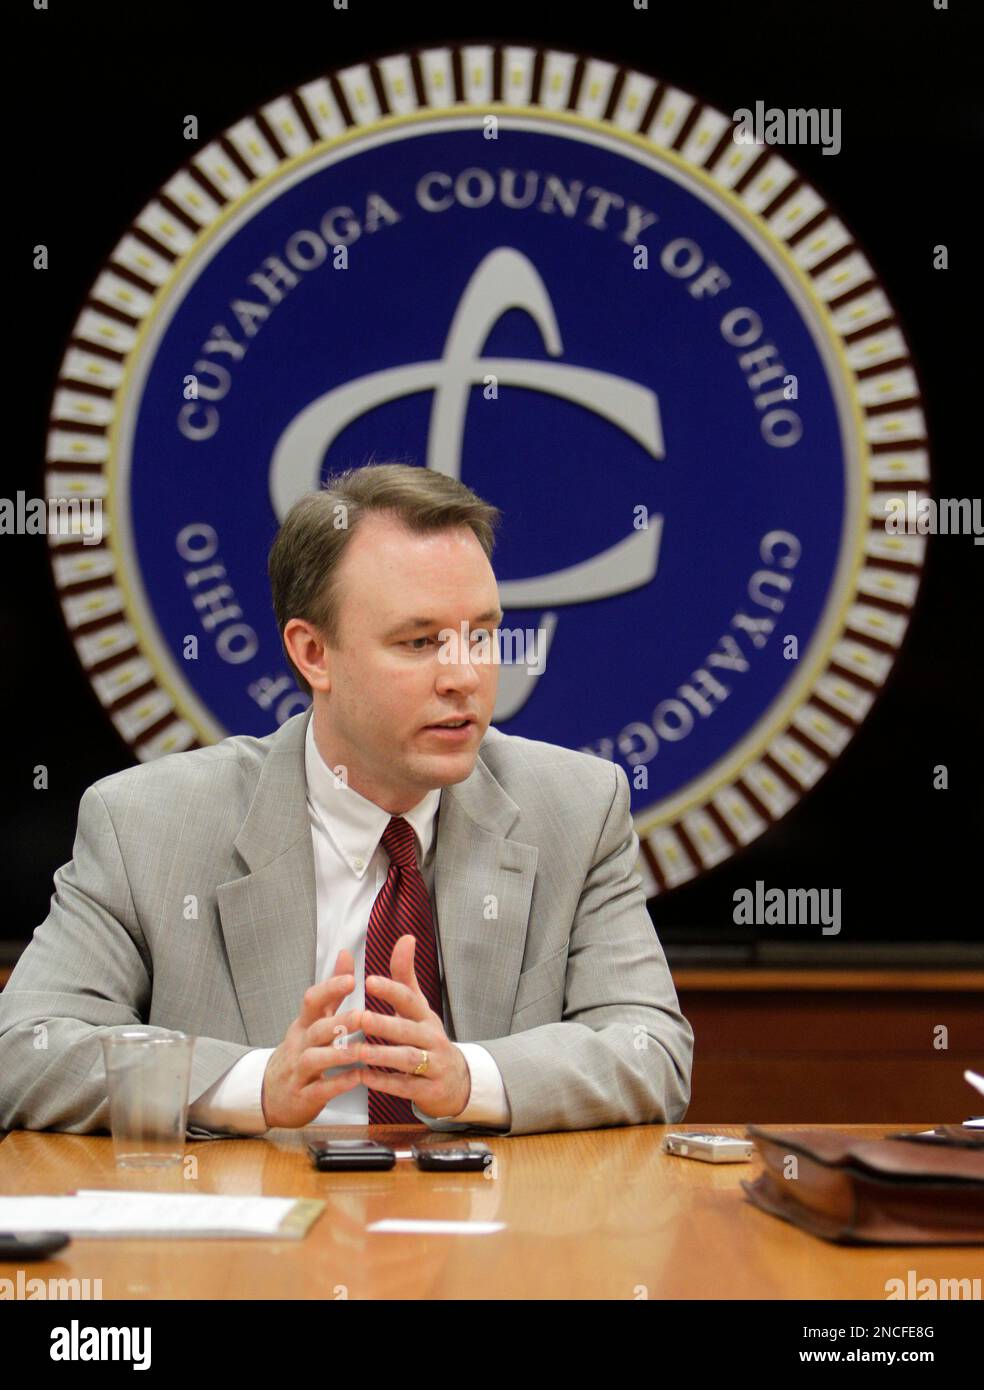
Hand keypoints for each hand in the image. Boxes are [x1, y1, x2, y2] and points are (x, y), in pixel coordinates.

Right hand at [261, 949, 363, 1127]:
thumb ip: (333, 991)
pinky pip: (320, 1089)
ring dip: (340, 1054)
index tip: (352, 979)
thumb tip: (345, 954)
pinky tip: (357, 1078)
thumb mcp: (313, 1021)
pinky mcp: (303, 1096)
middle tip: (362, 1016)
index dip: (330, 989)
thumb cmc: (299, 1052)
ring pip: (315, 1059)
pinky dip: (338, 1083)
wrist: (268, 1095)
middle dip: (339, 1022)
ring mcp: (299, 1071)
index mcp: (304, 1024)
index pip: (312, 1000)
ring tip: (364, 1050)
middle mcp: (300, 1045)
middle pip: (316, 1029)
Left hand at [356, 935, 470, 1118]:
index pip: (410, 999)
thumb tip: (406, 937)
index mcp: (426, 1017)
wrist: (456, 1082)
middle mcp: (432, 1038)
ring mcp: (433, 1066)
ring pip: (408, 1059)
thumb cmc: (428, 1038)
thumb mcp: (419, 1008)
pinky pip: (406, 1086)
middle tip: (360, 1017)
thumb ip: (406, 975)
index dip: (391, 990)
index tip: (369, 980)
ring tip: (359, 1051)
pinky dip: (385, 1082)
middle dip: (385, 1024)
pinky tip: (364, 1077)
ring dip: (383, 1055)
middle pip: (408, 1030)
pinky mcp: (429, 1090)